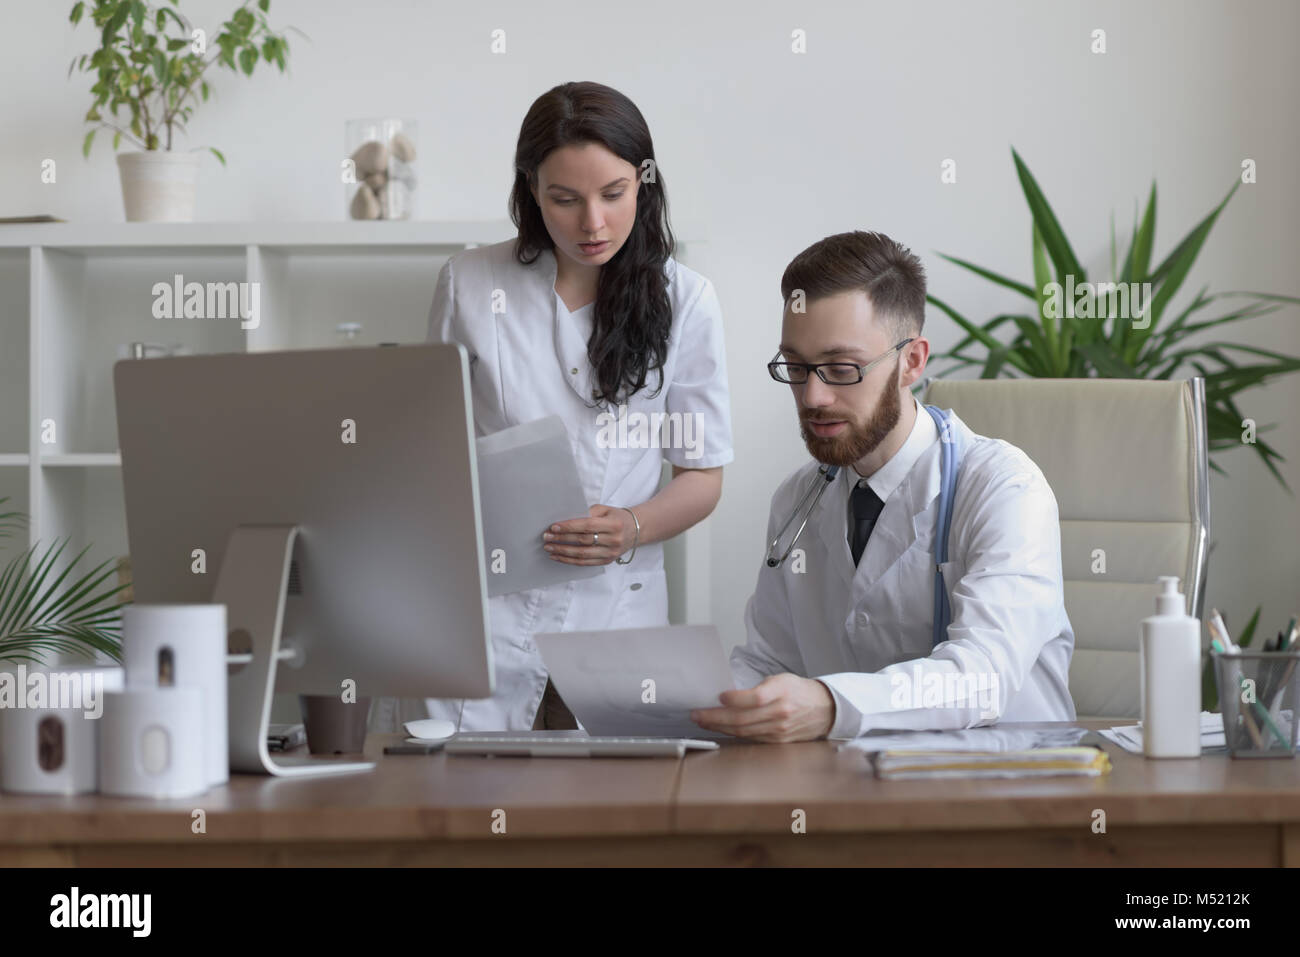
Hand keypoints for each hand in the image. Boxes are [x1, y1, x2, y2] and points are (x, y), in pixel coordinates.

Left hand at [542, 504, 635, 565]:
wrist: (636, 530)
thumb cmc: (617, 518)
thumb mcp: (605, 509)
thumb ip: (588, 513)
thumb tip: (566, 520)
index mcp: (614, 524)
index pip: (587, 526)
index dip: (569, 527)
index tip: (554, 527)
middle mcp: (613, 540)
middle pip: (583, 541)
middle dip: (562, 539)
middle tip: (547, 537)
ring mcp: (611, 553)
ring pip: (582, 554)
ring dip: (563, 552)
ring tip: (549, 548)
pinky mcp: (607, 561)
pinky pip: (585, 563)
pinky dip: (569, 560)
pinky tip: (558, 556)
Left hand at [690, 673, 834, 741]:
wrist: (824, 709)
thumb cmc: (798, 690)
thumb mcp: (780, 679)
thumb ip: (758, 688)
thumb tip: (727, 696)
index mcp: (783, 691)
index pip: (756, 697)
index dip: (735, 699)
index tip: (718, 696)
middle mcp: (782, 712)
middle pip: (743, 718)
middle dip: (715, 717)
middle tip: (696, 714)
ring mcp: (780, 730)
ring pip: (743, 731)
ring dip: (719, 727)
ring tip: (702, 721)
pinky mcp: (778, 741)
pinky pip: (750, 738)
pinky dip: (732, 734)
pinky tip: (720, 728)